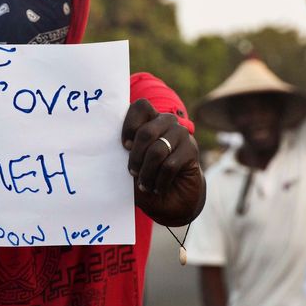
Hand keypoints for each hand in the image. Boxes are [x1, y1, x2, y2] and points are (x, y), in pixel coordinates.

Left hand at [121, 99, 203, 225]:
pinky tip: (158, 188)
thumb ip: (125, 153)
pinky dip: (159, 181)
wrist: (172, 198)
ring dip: (147, 173)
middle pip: (146, 133)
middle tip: (133, 173)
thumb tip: (114, 148)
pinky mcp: (191, 150)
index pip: (140, 107)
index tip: (125, 147)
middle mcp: (167, 122)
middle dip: (136, 158)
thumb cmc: (147, 178)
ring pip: (157, 151)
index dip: (129, 126)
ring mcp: (181, 134)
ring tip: (145, 186)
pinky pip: (169, 165)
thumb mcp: (132, 166)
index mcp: (150, 119)